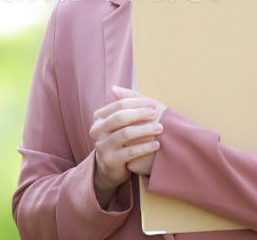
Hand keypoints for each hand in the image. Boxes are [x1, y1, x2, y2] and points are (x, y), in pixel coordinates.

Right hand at [89, 90, 163, 204]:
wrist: (110, 167)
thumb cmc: (118, 138)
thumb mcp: (119, 121)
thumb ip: (122, 104)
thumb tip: (115, 88)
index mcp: (99, 118)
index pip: (119, 105)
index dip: (137, 103)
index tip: (154, 103)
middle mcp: (97, 131)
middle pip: (120, 117)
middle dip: (140, 114)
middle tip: (156, 113)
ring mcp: (102, 146)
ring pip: (126, 134)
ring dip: (145, 130)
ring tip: (160, 128)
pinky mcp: (110, 161)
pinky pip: (130, 152)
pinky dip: (145, 147)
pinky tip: (157, 144)